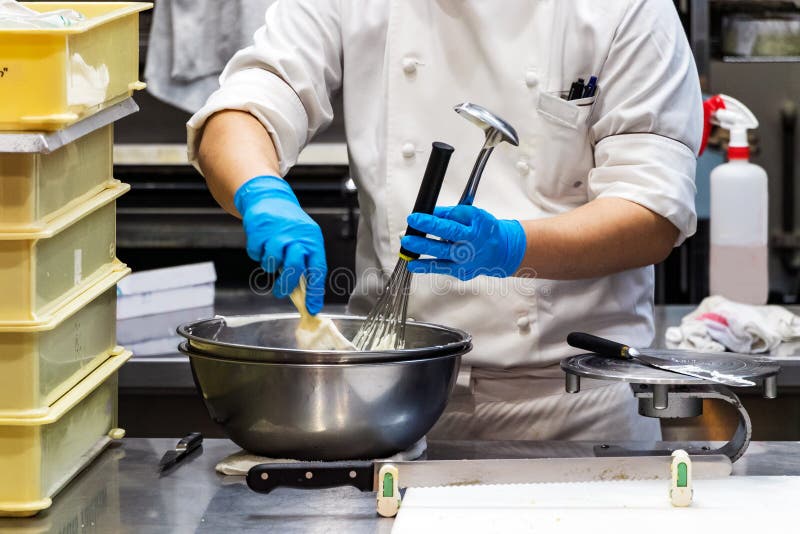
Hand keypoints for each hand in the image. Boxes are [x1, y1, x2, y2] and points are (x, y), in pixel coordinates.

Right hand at [234, 175, 326, 312]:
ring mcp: (277, 232)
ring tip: (271, 255)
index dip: (315, 291)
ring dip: (269, 265)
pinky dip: (257, 254)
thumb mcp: (304, 240)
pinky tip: (261, 243)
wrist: (270, 198)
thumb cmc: (290, 226)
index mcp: (313, 240)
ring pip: (272, 262)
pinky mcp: (259, 230)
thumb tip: (304, 295)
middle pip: (294, 268)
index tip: (312, 308)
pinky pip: (256, 254)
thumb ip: (305, 264)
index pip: (317, 269)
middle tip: (281, 292)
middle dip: (287, 284)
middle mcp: (297, 236)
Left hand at [401, 205, 526, 279]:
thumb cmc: (484, 230)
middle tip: (406, 237)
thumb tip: (429, 213)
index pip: (449, 225)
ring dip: (422, 254)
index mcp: (474, 229)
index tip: (414, 218)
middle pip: (444, 244)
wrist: (502, 250)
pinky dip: (426, 267)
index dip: (430, 222)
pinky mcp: (461, 272)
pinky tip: (413, 265)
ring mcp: (466, 262)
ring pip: (441, 258)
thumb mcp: (472, 215)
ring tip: (406, 250)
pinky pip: (441, 269)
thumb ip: (450, 214)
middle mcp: (470, 247)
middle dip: (423, 241)